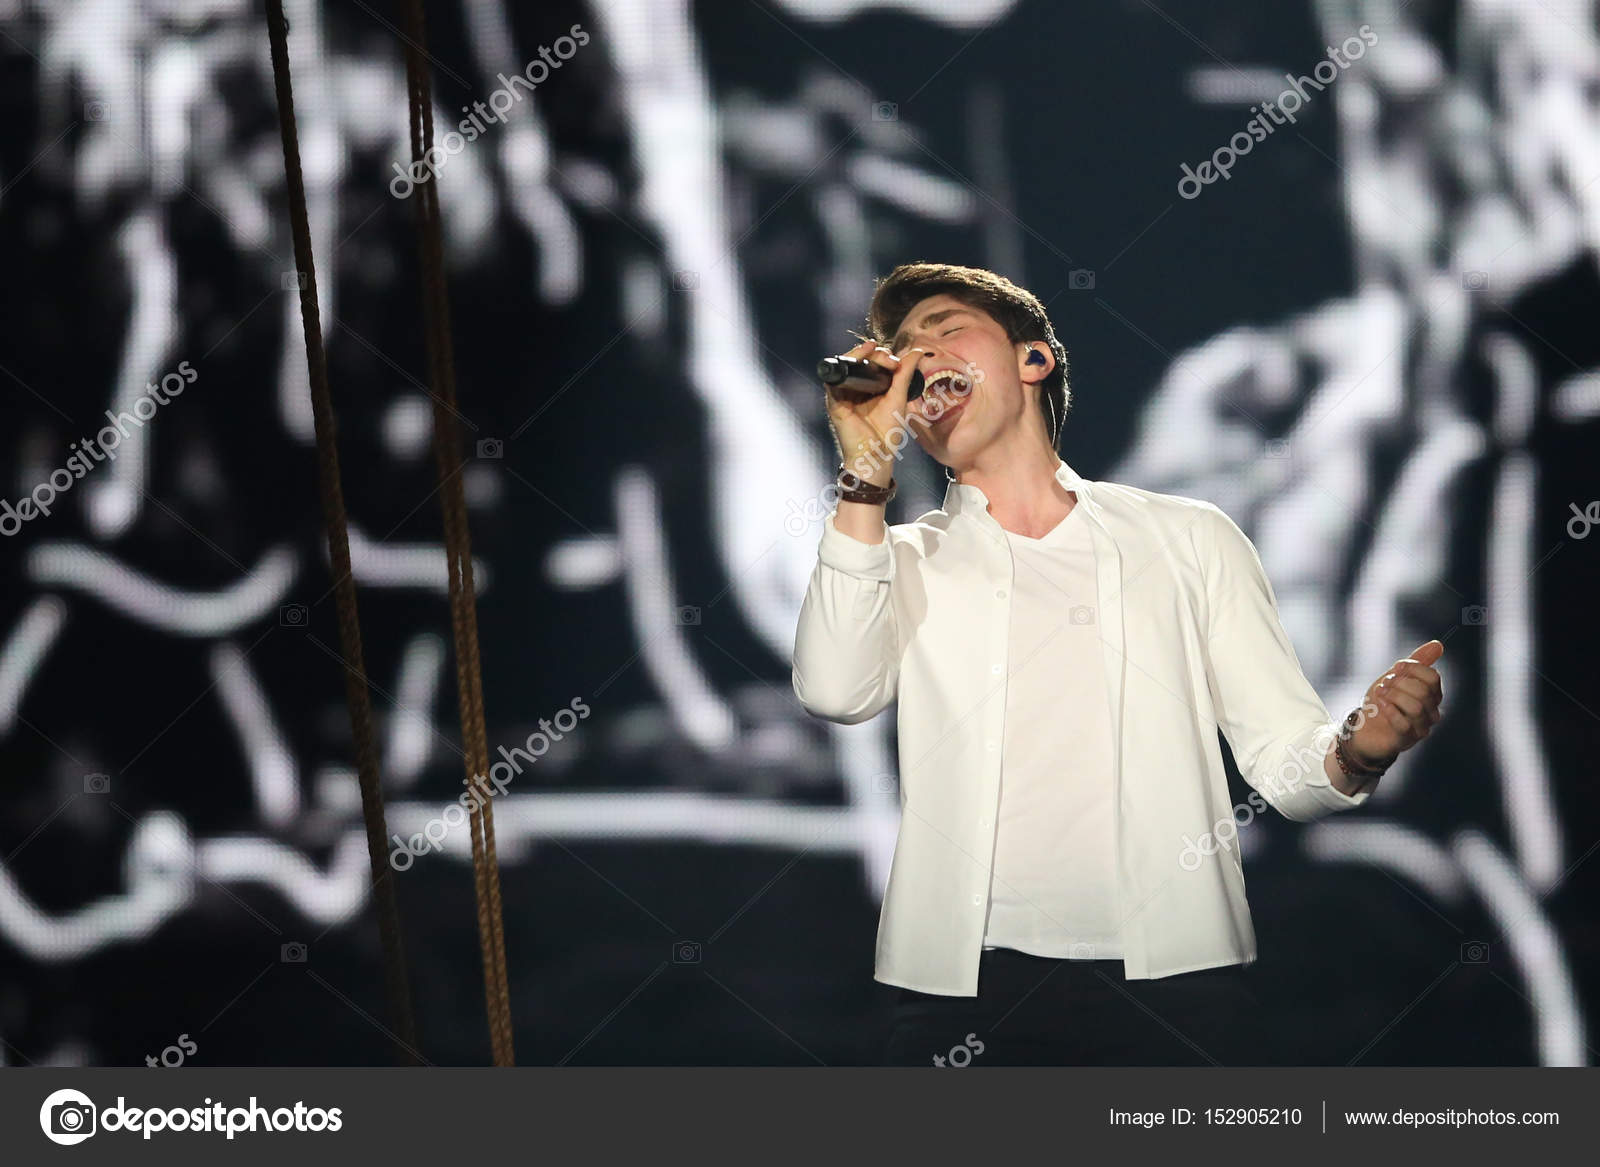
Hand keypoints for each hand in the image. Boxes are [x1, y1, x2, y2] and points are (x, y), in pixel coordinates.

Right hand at [823, 339, 929, 488]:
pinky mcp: (834, 402)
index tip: (896, 360)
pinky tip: (857, 362)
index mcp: (869, 388)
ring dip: (858, 354)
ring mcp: (843, 395)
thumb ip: (905, 374)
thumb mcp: (899, 398)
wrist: (877, 456)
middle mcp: (854, 389)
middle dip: (872, 353)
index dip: (882, 355)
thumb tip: (917, 351)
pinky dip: (844, 367)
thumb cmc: (887, 433)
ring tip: (872, 351)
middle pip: (858, 360)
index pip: (872, 363)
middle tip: (888, 358)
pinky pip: (834, 380)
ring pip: (845, 365)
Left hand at [1349, 639, 1444, 767]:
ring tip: (1380, 692)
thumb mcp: (1396, 677)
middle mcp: (1431, 713)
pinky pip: (1404, 724)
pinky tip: (1379, 705)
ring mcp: (1420, 728)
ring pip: (1416, 707)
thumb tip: (1438, 645)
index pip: (1433, 677)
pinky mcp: (1405, 740)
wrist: (1364, 727)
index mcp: (1432, 695)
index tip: (1395, 668)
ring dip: (1394, 696)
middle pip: (1424, 691)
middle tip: (1385, 683)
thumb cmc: (1383, 701)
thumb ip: (1417, 662)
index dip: (1413, 669)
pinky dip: (1389, 710)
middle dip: (1401, 683)